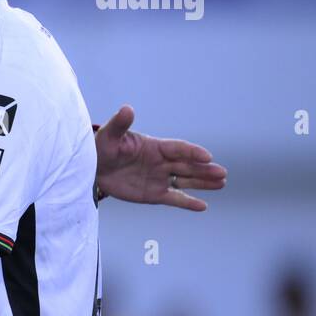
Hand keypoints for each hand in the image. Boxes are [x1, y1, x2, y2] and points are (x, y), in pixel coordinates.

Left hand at [94, 105, 227, 210]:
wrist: (93, 168)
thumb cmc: (102, 147)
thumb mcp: (109, 135)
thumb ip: (120, 124)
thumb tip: (127, 109)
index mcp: (155, 146)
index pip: (178, 148)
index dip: (192, 152)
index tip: (207, 156)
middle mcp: (161, 162)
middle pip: (187, 165)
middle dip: (204, 169)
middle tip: (222, 173)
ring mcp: (159, 178)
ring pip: (185, 181)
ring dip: (203, 183)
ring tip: (221, 183)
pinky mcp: (153, 194)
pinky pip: (173, 199)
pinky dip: (188, 202)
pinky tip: (203, 206)